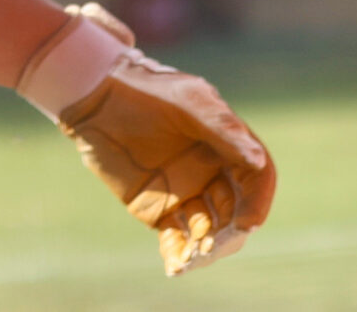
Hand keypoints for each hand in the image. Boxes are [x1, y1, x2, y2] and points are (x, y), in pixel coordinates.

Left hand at [54, 6, 276, 275]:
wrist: (98, 99)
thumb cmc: (150, 91)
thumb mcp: (190, 103)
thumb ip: (224, 131)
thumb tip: (257, 161)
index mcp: (228, 145)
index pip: (256, 177)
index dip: (258, 200)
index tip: (249, 221)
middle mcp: (213, 172)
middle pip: (236, 209)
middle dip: (231, 231)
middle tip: (215, 243)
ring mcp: (186, 192)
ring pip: (208, 229)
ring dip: (206, 246)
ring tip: (193, 256)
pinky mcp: (158, 209)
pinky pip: (176, 238)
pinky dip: (178, 254)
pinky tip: (175, 263)